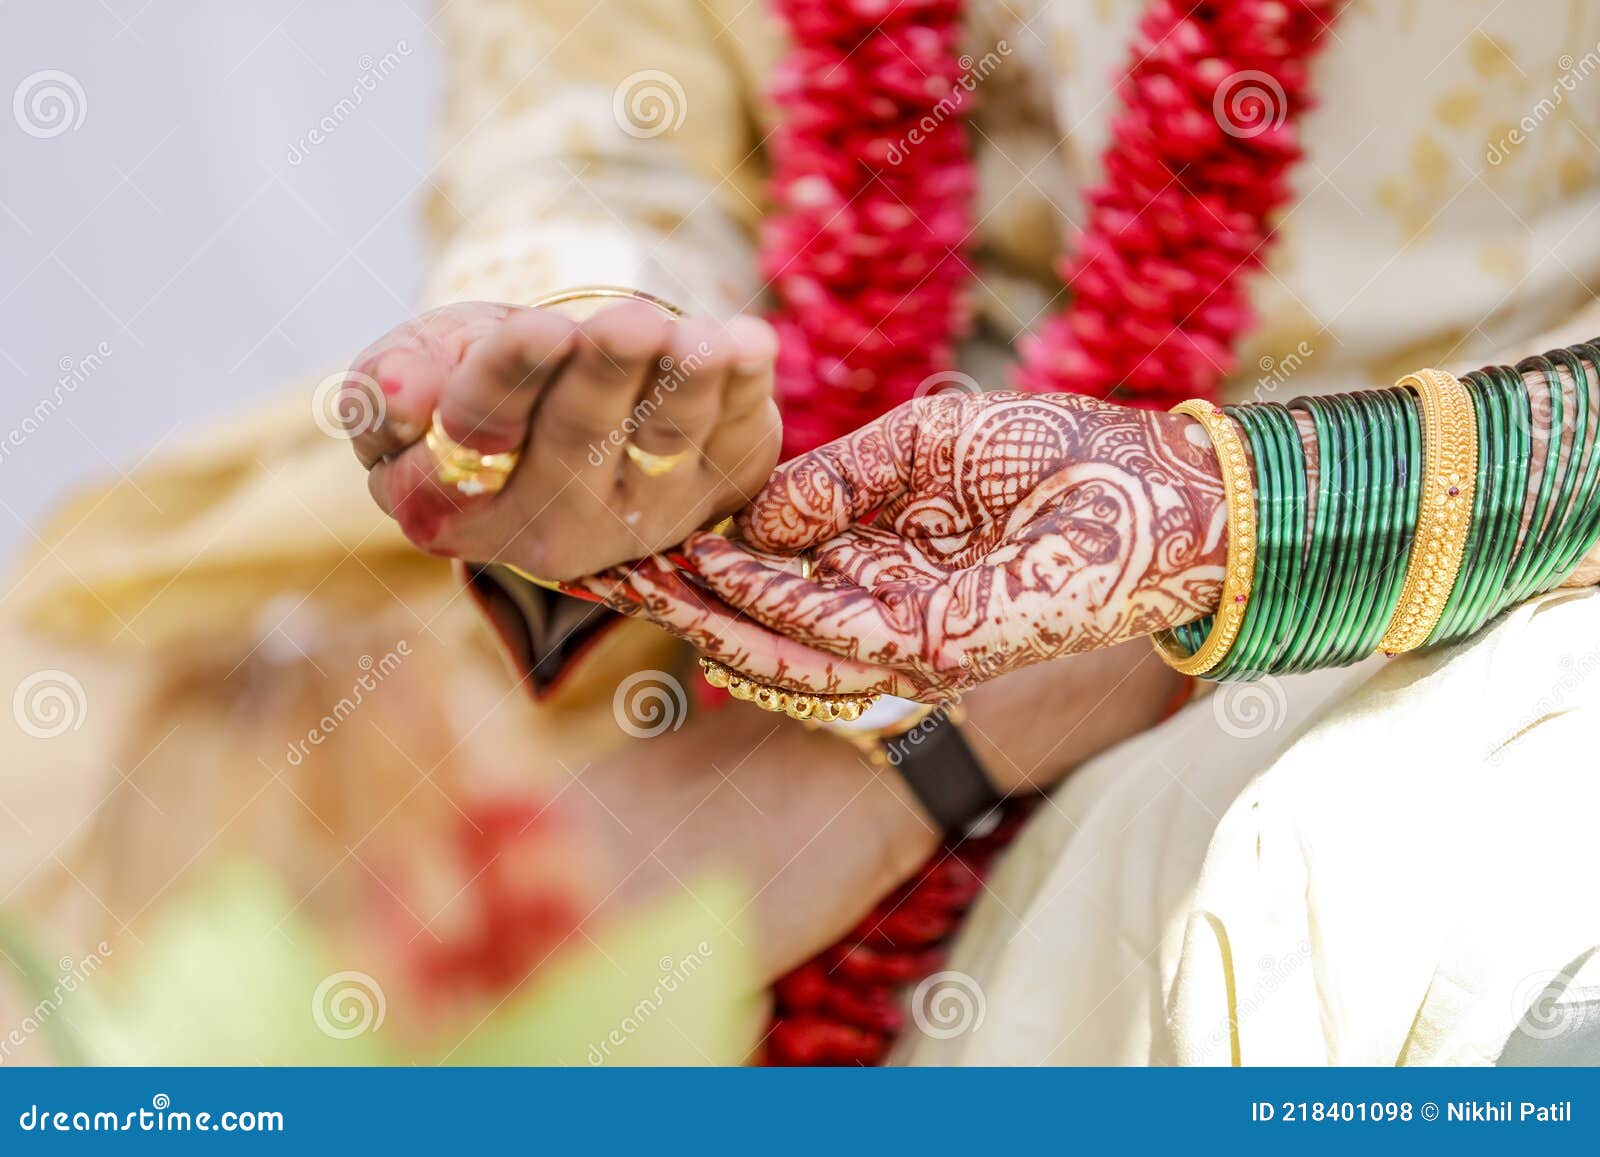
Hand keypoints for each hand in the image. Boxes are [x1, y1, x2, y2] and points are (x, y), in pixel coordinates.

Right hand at [343, 299, 782, 578]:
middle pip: (577, 442)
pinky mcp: (708, 498)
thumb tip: (400, 397)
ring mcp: (636, 521)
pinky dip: (747, 393)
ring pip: (663, 451)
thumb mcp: (421, 364)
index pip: (478, 434)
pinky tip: (751, 343)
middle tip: (635, 320)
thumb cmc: (476, 377)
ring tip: (705, 338)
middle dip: (608, 377)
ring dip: (689, 390)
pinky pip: (734, 447)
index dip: (512, 379)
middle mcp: (546, 530)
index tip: (548, 329)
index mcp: (451, 500)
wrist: (564, 402)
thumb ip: (392, 382)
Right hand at [672, 392, 1227, 698]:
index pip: (776, 578)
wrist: (1158, 483)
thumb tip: (747, 522)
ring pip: (782, 644)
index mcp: (883, 564)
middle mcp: (885, 612)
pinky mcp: (937, 651)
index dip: (703, 565)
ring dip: (706, 613)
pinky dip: (767, 605)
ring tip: (636, 574)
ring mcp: (908, 640)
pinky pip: (830, 634)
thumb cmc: (1054, 449)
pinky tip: (718, 568)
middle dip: (684, 600)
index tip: (631, 536)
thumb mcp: (918, 443)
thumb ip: (831, 481)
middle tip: (605, 567)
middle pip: (765, 624)